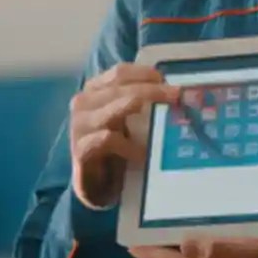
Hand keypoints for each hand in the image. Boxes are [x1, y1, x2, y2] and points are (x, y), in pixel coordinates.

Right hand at [69, 63, 179, 208]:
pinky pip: (106, 141)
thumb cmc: (114, 147)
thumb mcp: (127, 120)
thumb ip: (142, 103)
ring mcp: (80, 126)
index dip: (145, 74)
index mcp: (95, 90)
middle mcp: (83, 103)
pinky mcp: (80, 150)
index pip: (120, 73)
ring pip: (111, 111)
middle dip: (152, 91)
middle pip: (120, 89)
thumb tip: (178, 91)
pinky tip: (144, 152)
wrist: (93, 183)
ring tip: (162, 112)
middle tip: (177, 95)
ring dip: (139, 110)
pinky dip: (127, 145)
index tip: (168, 79)